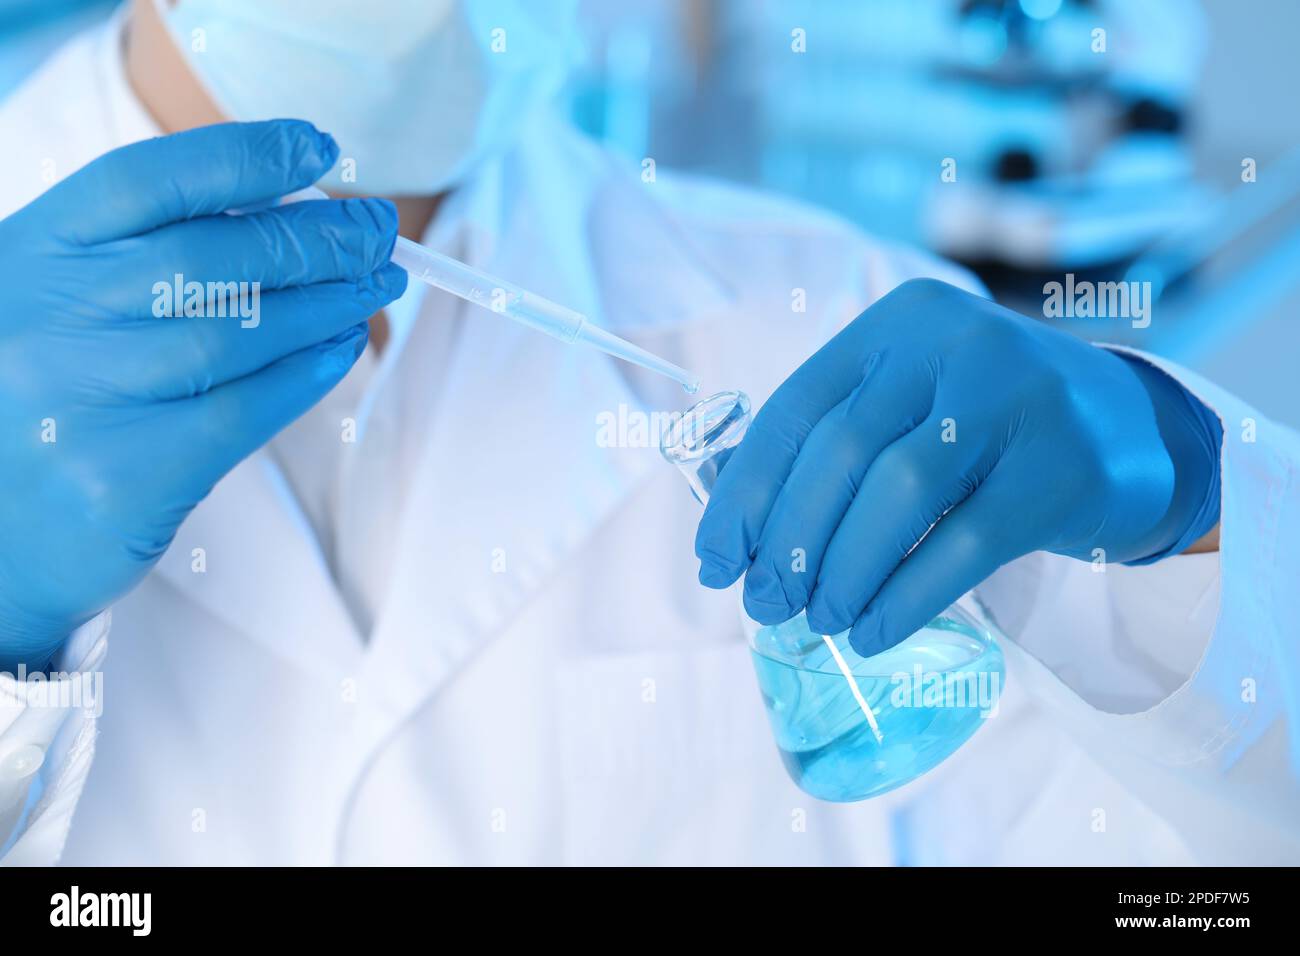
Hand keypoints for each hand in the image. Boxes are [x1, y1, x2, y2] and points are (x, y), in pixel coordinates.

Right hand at [0, 120, 406, 669]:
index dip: (243, 157)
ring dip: (328, 303)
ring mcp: (82, 398)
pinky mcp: (125, 475)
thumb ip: (144, 256)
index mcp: (29, 252)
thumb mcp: (57, 301)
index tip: (317, 148)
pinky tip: (340, 350)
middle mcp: (46, 316)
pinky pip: (244, 409)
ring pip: (240, 331)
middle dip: (315, 237)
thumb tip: (295, 217)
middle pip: (212, 255)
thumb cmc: (43, 396)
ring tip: (373, 287)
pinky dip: (306, 373)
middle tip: (376, 233)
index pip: (148, 180)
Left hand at [695, 278, 1221, 655]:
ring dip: (844, 571)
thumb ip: (833, 448)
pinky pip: (965, 544)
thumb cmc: (987, 428)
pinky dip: (907, 596)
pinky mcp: (1063, 468)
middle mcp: (957, 343)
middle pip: (841, 450)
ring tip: (820, 619)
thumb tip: (736, 541)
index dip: (745, 492)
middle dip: (788, 538)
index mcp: (900, 324)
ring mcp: (1018, 399)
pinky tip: (873, 631)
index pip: (796, 408)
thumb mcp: (911, 406)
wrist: (1129, 432)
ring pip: (900, 493)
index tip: (715, 560)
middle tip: (765, 602)